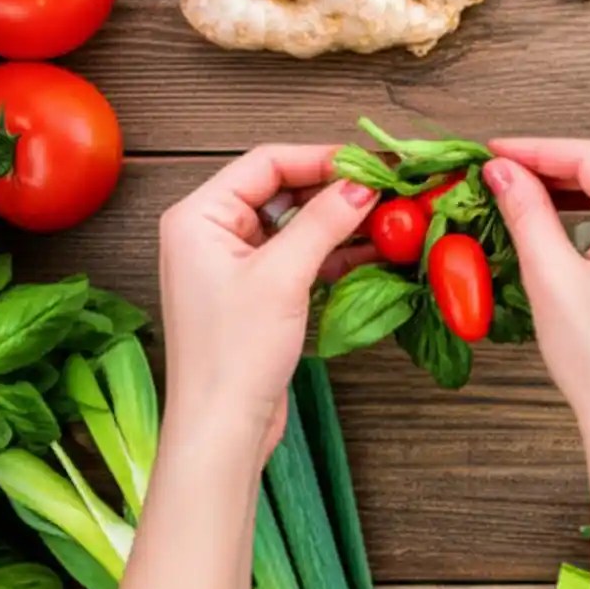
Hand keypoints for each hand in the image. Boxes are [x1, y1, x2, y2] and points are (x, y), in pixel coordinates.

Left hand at [158, 145, 376, 456]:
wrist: (222, 429)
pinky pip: (300, 258)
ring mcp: (235, 265)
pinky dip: (335, 254)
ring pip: (297, 226)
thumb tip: (362, 184)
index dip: (322, 158)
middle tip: (387, 190)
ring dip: (341, 223)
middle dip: (337, 191)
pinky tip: (374, 252)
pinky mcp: (257, 294)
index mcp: (199, 216)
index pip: (267, 163)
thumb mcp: (282, 277)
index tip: (370, 164)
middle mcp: (211, 234)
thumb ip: (323, 222)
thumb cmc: (232, 355)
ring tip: (390, 219)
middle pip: (284, 191)